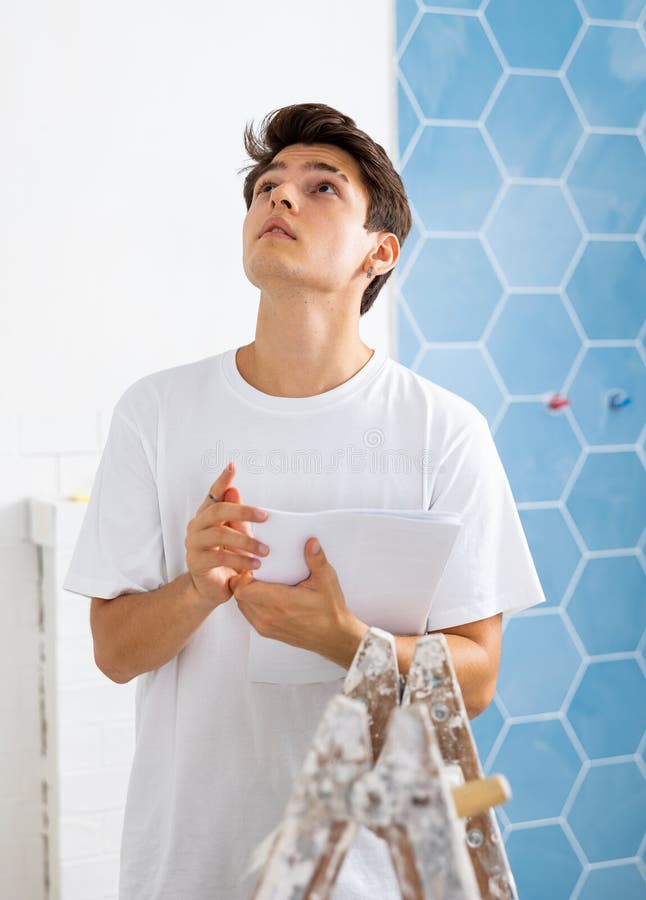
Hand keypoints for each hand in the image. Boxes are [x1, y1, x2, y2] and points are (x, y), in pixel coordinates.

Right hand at [184, 462, 269, 608]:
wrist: (212, 589)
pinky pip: (219, 558)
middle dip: (243, 511)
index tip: (232, 466)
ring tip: (265, 550)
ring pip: (219, 534)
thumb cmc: (227, 559)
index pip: (214, 494)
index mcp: (207, 515)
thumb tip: (235, 490)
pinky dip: (240, 560)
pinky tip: (255, 565)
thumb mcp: (236, 536)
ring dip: (245, 541)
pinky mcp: (196, 563)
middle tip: (265, 516)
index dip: (222, 480)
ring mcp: (194, 544)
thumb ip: (236, 517)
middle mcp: (196, 526)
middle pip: (217, 510)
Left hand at [229, 537, 366, 661]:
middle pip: (239, 594)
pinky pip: (247, 613)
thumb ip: (317, 560)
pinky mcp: (266, 631)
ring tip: (261, 580)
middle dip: (244, 579)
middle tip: (257, 570)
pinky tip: (264, 593)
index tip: (257, 566)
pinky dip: (250, 601)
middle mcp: (269, 617)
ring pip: (241, 604)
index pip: (243, 589)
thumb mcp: (327, 581)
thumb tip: (311, 542)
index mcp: (281, 603)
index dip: (244, 574)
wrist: (332, 637)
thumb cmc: (330, 609)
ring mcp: (265, 626)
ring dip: (246, 591)